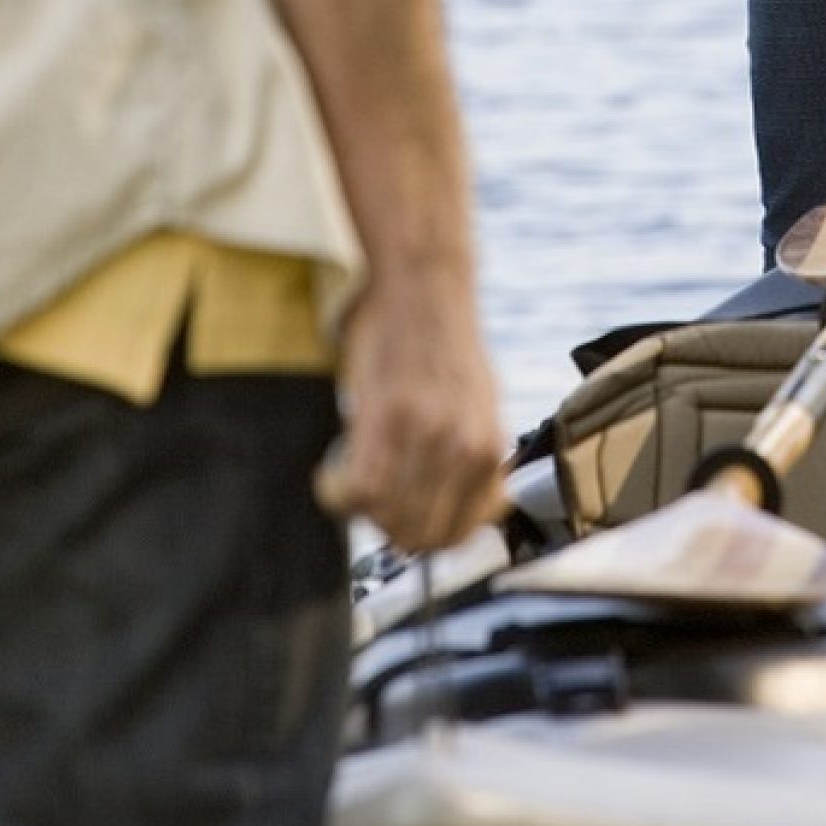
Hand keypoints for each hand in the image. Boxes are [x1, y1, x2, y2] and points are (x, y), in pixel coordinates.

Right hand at [322, 272, 503, 551]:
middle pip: (423, 535)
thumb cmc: (445, 344)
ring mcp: (428, 437)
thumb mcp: (480, 408)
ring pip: (389, 518)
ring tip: (352, 484)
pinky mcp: (386, 418)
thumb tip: (457, 509)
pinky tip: (334, 478)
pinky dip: (339, 495)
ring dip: (363, 514)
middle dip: (390, 530)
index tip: (405, 523)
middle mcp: (466, 450)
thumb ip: (472, 458)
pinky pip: (360, 491)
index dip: (428, 538)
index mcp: (492, 451)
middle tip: (371, 505)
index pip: (462, 533)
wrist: (425, 287)